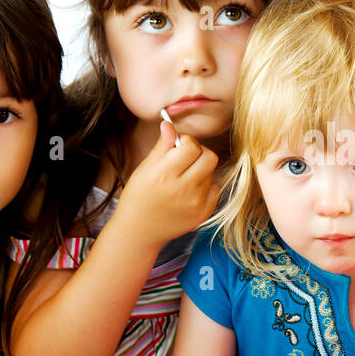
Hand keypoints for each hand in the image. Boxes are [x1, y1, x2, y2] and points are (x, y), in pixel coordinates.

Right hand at [118, 120, 220, 246]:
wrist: (140, 230)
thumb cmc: (139, 196)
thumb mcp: (144, 168)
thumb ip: (161, 146)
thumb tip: (168, 124)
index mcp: (164, 175)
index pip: (191, 146)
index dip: (186, 142)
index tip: (179, 146)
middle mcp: (182, 190)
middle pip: (209, 157)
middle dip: (199, 153)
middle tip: (186, 159)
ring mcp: (196, 203)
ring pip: (212, 172)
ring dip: (201, 169)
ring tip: (185, 177)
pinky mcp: (204, 213)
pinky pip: (215, 188)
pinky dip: (206, 186)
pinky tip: (190, 190)